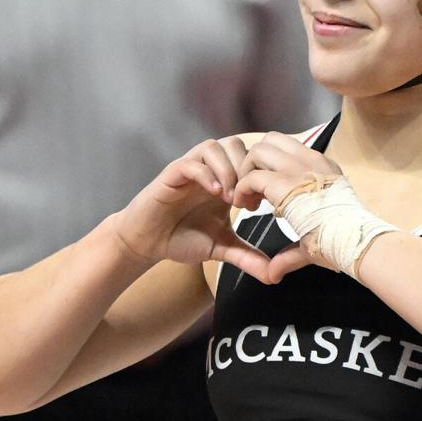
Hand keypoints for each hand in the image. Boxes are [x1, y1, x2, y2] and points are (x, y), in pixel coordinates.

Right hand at [115, 137, 273, 283]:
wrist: (147, 242)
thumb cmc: (183, 239)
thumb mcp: (222, 248)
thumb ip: (247, 257)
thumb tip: (274, 276)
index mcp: (225, 181)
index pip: (250, 158)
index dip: (260, 177)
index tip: (263, 206)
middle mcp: (209, 170)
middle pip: (236, 145)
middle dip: (246, 169)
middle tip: (247, 200)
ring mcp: (190, 169)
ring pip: (214, 146)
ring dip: (227, 169)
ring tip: (231, 198)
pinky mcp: (171, 175)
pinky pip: (190, 163)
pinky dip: (206, 174)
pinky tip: (215, 194)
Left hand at [234, 133, 345, 281]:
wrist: (354, 241)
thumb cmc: (343, 241)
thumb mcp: (316, 234)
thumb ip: (291, 250)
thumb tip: (273, 274)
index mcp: (323, 167)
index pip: (291, 149)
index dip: (273, 166)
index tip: (268, 195)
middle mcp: (312, 160)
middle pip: (271, 140)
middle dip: (256, 162)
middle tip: (255, 192)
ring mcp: (299, 168)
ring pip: (259, 151)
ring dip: (246, 172)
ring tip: (247, 200)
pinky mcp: (284, 183)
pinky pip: (252, 177)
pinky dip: (242, 190)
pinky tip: (243, 207)